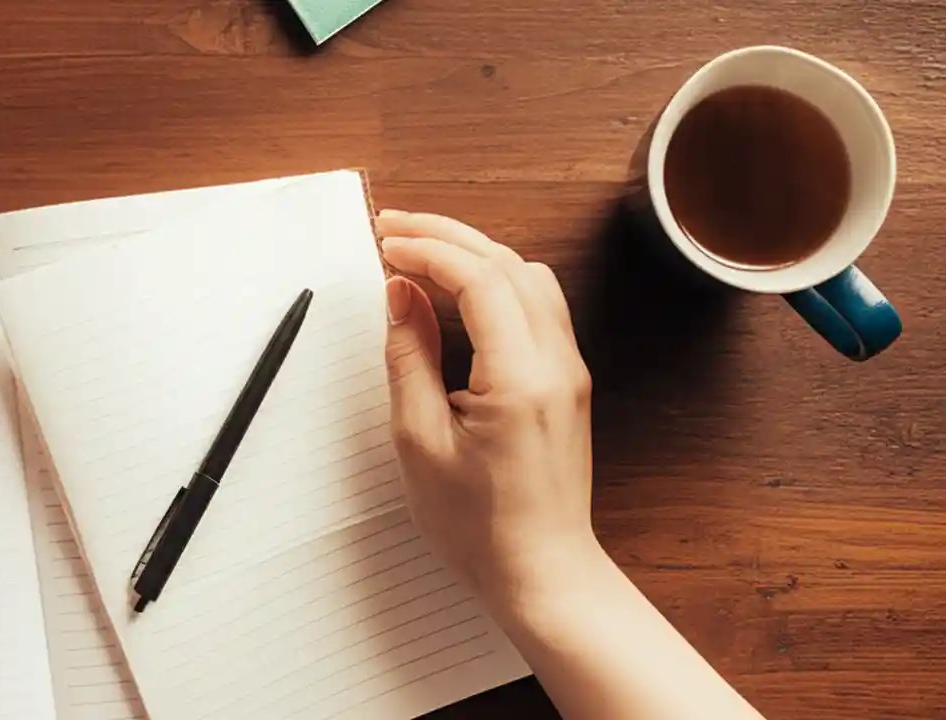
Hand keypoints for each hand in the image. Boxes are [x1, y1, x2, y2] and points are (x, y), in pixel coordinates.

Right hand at [377, 210, 598, 614]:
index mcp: (521, 379)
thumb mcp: (419, 440)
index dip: (428, 248)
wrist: (540, 571)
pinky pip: (537, 304)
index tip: (386, 241)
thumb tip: (400, 293)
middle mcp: (558, 363)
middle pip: (508, 263)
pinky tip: (458, 290)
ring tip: (421, 251)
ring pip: (528, 276)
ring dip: (475, 252)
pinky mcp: (568, 379)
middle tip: (394, 227)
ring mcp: (570, 369)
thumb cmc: (478, 525)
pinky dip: (495, 280)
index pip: (480, 278)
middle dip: (447, 235)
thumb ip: (408, 356)